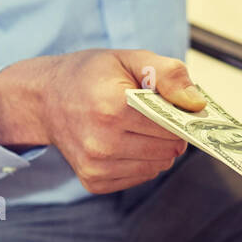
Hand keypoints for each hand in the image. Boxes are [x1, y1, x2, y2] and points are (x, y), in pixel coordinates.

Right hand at [0, 49, 203, 193]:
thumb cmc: (91, 76)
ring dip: (157, 149)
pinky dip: (141, 161)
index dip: (179, 115)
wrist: (45, 99)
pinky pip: (140, 177)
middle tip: (153, 115)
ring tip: (137, 127)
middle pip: (168, 150)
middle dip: (170, 133)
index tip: (172, 105)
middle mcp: (101, 142)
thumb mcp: (130, 59)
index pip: (172, 126)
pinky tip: (125, 142)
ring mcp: (96, 166)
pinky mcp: (94, 181)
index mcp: (112, 108)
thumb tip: (196, 104)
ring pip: (157, 166)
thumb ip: (168, 74)